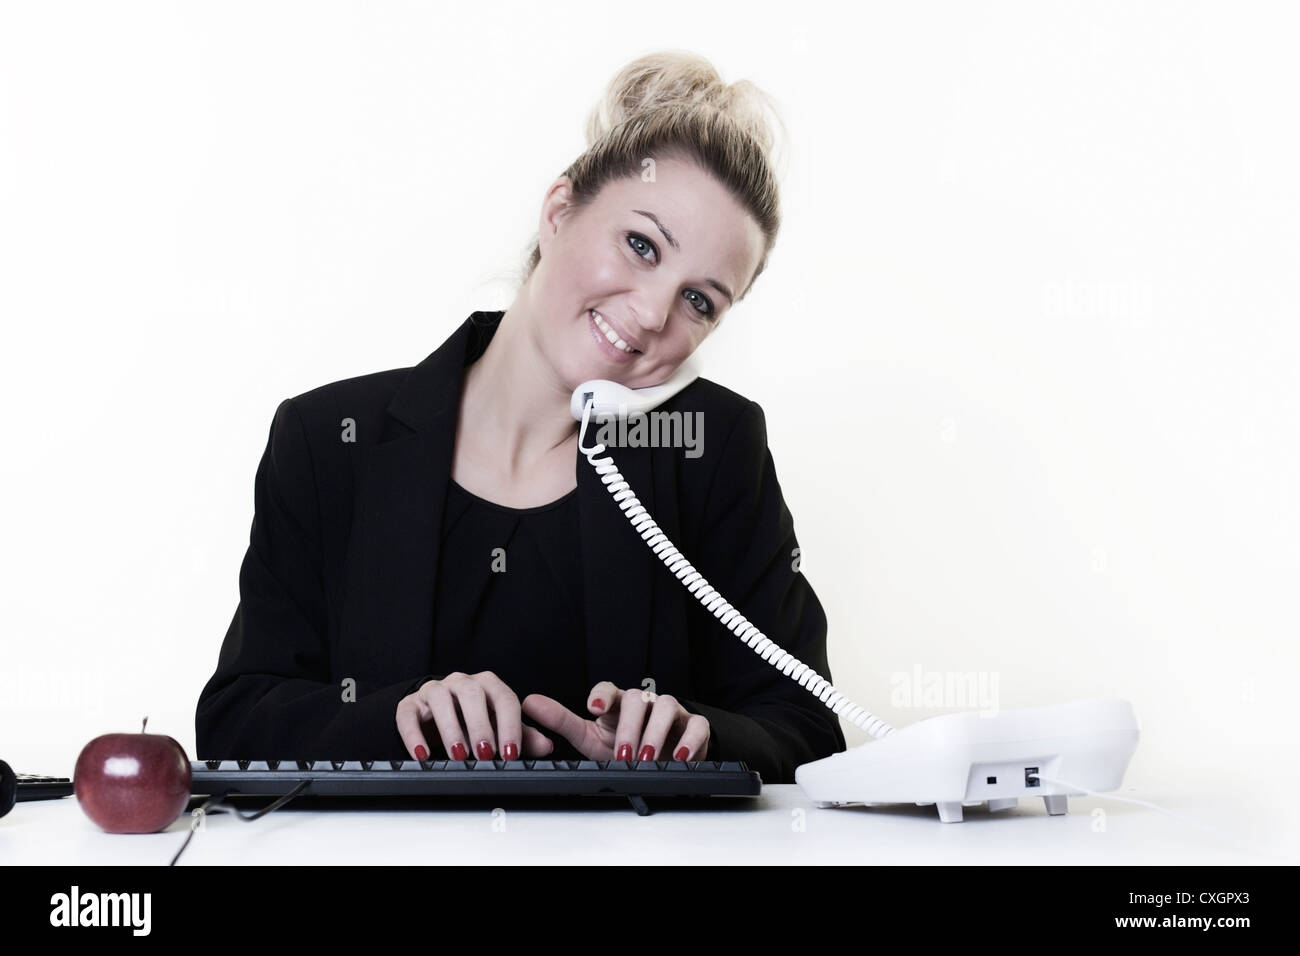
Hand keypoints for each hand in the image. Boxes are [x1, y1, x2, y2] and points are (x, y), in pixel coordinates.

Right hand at [396, 671, 554, 761]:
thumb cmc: (474, 720)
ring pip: (440, 699)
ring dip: (450, 728)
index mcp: (488, 685)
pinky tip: (422, 755)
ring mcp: (435, 690)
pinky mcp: (410, 705)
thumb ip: (523, 736)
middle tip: (485, 754)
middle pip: (472, 693)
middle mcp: (462, 682)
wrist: (437, 714)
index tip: (511, 753)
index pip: (504, 698)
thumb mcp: (499, 728)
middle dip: (480, 725)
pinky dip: (414, 735)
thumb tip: (546, 746)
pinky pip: (408, 715)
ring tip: (458, 755)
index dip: (509, 725)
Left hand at [522, 680, 709, 762]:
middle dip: (631, 727)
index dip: (602, 695)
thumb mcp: (589, 736)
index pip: (609, 689)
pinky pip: (697, 726)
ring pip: (668, 707)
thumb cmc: (623, 746)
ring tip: (647, 757)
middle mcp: (645, 704)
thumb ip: (561, 720)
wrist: (658, 762)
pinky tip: (679, 756)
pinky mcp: (693, 726)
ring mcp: (671, 713)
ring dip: (656, 733)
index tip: (594, 707)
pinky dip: (690, 740)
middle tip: (624, 753)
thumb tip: (530, 703)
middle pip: (639, 699)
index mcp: (617, 703)